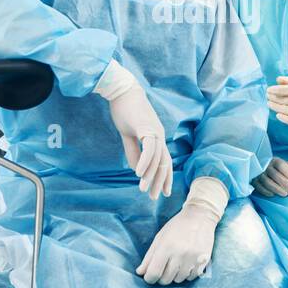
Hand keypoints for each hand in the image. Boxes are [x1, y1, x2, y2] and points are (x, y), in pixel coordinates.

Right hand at [95, 62, 172, 197]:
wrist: (122, 90)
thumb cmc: (125, 110)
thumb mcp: (128, 134)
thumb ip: (133, 151)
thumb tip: (135, 168)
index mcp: (157, 137)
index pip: (165, 161)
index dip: (165, 177)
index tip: (163, 192)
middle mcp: (160, 135)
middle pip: (164, 163)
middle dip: (160, 182)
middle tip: (154, 197)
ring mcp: (154, 131)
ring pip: (157, 159)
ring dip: (151, 175)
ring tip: (144, 189)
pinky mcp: (146, 128)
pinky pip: (148, 149)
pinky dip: (144, 162)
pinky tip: (139, 174)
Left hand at [137, 197, 221, 284]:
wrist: (200, 216)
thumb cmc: (177, 226)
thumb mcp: (160, 237)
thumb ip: (149, 256)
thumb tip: (140, 272)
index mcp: (166, 247)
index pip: (154, 273)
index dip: (149, 278)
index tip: (149, 276)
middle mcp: (180, 254)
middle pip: (166, 280)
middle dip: (161, 277)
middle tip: (164, 267)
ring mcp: (193, 259)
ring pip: (178, 280)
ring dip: (175, 275)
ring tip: (177, 263)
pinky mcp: (203, 261)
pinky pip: (191, 278)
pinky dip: (186, 274)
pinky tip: (186, 264)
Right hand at [252, 158, 287, 197]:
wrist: (264, 169)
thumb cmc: (280, 169)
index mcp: (275, 161)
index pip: (282, 166)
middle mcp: (266, 166)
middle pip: (275, 174)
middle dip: (285, 183)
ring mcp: (259, 174)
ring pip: (266, 181)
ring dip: (276, 188)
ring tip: (285, 194)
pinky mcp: (254, 181)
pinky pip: (258, 187)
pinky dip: (265, 191)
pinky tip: (273, 195)